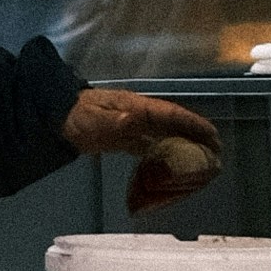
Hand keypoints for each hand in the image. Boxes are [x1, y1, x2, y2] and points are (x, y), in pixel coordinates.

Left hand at [66, 85, 221, 216]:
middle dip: (196, 135)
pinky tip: (167, 162)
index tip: (213, 135)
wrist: (54, 116)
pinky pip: (148, 142)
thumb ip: (117, 122)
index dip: (194, 125)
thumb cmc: (76, 118)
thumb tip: (136, 120)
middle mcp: (139, 113)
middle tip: (216, 152)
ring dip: (182, 143)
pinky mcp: (122, 134)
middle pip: (173, 123)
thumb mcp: (96, 121)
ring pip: (163, 133)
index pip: (172, 115)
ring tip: (199, 158)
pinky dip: (162, 151)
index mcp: (137, 107)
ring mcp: (131, 123)